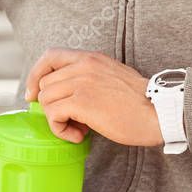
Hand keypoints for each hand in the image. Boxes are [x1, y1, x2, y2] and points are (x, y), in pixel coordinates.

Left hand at [23, 47, 163, 146]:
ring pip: (45, 100)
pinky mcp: (81, 101)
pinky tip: (80, 136)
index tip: (32, 94)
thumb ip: (88, 79)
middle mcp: (84, 65)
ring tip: (79, 129)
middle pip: (44, 84)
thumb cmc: (139, 103)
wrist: (158, 112)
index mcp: (91, 58)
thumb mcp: (111, 78)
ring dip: (57, 120)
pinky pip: (53, 115)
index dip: (35, 75)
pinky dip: (60, 130)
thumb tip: (65, 97)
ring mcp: (81, 82)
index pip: (50, 56)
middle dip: (52, 106)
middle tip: (73, 121)